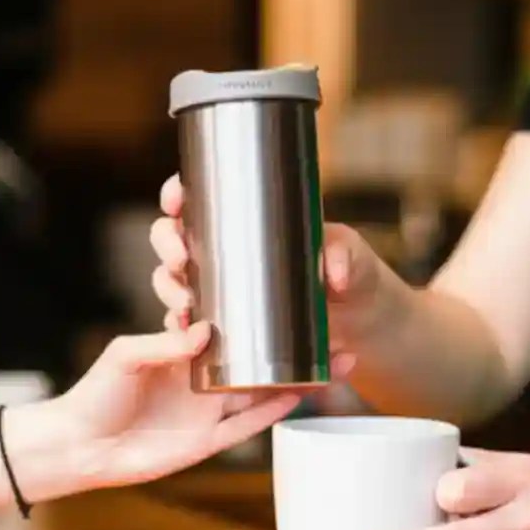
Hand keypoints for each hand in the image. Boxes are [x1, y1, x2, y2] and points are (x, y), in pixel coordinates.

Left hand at [54, 322, 352, 490]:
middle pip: (258, 359)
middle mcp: (201, 379)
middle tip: (329, 328)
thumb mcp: (126, 354)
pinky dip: (274, 410)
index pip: (228, 328)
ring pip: (262, 392)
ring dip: (296, 378)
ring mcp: (207, 410)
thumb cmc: (94, 394)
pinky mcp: (207, 441)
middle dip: (293, 347)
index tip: (287, 296)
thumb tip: (204, 330)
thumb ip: (165, 342)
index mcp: (182, 351)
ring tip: (332, 360)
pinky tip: (301, 394)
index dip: (256, 314)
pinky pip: (248, 424)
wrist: (77, 446)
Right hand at [149, 173, 385, 347]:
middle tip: (182, 257)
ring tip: (186, 302)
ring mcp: (222, 293)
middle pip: (174, 240)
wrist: (362, 322)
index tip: (176, 198)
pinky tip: (185, 333)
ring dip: (169, 289)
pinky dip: (180, 330)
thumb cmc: (354, 274)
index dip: (177, 196)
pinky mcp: (227, 330)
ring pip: (175, 283)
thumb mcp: (353, 256)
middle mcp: (225, 255)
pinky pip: (189, 328)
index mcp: (249, 223)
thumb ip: (345, 256)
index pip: (200, 202)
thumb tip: (333, 274)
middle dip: (167, 244)